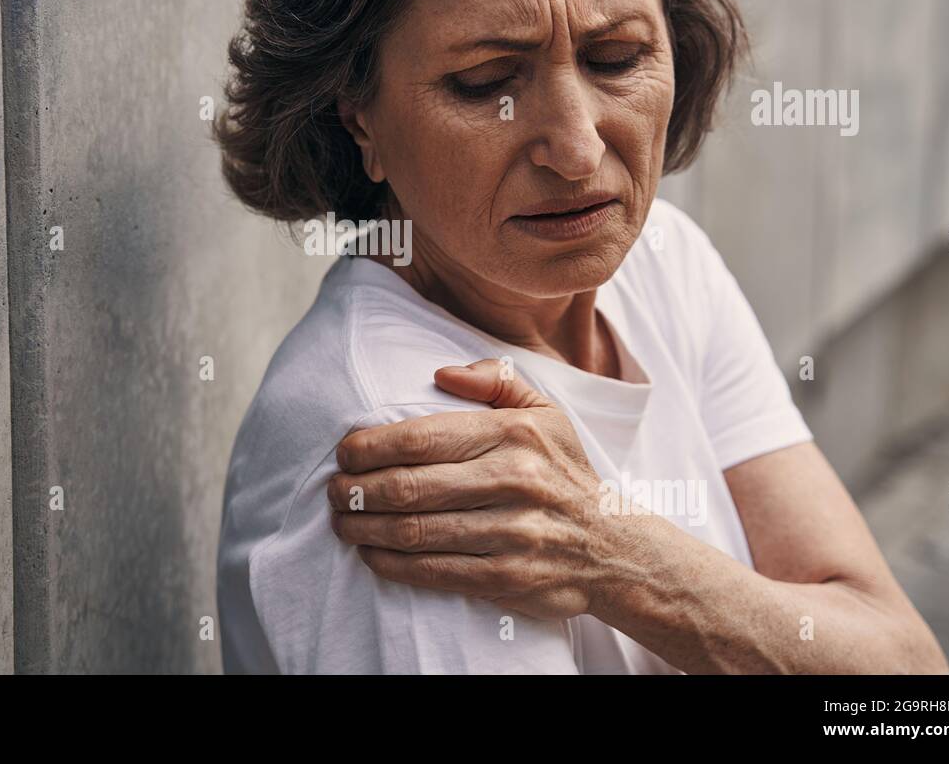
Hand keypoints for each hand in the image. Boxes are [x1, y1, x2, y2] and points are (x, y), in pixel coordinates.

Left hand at [328, 358, 609, 619]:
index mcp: (514, 434)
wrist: (614, 546)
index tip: (344, 452)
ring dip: (365, 529)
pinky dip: (393, 565)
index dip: (372, 446)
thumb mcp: (546, 413)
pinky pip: (435, 571)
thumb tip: (442, 372)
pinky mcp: (506, 577)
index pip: (424, 437)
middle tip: (334, 490)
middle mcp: (512, 480)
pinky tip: (371, 555)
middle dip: (358, 489)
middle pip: (410, 486)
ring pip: (416, 531)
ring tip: (342, 522)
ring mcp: (510, 532)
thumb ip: (496, 380)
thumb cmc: (564, 472)